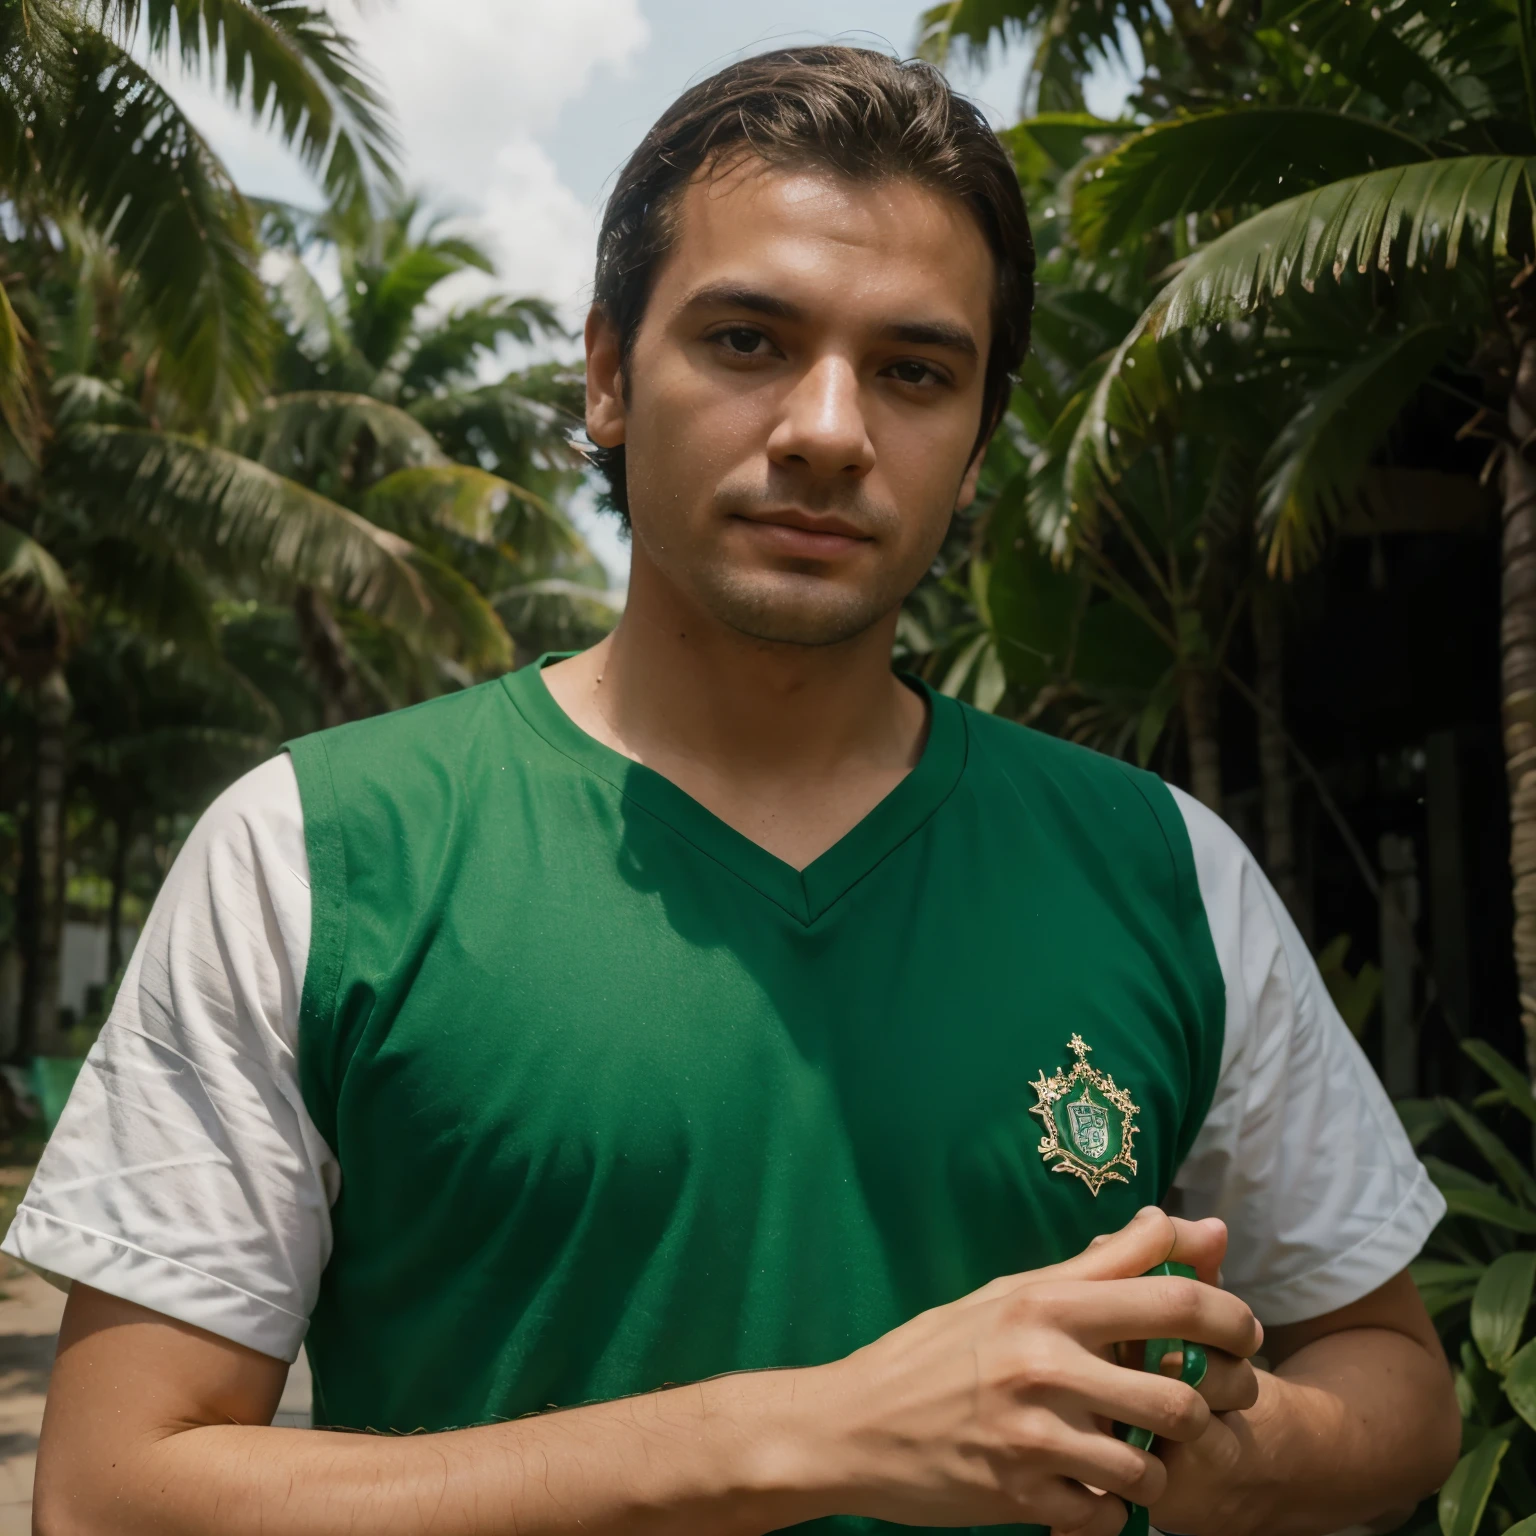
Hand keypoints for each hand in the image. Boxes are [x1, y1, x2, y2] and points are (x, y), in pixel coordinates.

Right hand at [796, 1206, 1262, 1535]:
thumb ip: (1106, 1262)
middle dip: (1209, 1409)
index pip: (1175, 1300)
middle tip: (1206, 1410)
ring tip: (1137, 1457)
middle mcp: (1044, 1363)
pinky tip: (1088, 1491)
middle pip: (1181, 1393)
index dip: (1232, 1317)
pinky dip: (1110, 1512)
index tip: (1243, 1333)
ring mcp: (1032, 1435)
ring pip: (1151, 1467)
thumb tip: (1187, 1227)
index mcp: (1046, 1302)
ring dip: (1157, 1469)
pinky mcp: (1020, 1497)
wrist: (853, 1424)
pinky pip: (1108, 1518)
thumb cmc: (938, 1349)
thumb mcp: (1013, 1290)